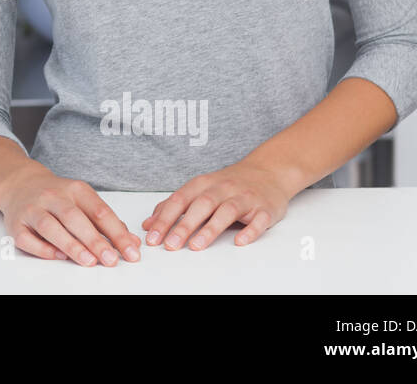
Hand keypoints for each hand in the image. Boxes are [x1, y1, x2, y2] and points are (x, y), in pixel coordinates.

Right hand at [0, 164, 140, 265]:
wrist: (20, 183)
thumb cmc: (57, 196)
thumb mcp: (84, 200)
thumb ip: (107, 222)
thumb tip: (131, 243)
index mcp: (75, 189)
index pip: (99, 211)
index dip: (117, 233)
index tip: (130, 251)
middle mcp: (52, 196)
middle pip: (74, 218)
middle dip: (94, 240)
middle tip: (111, 259)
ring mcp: (32, 208)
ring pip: (50, 226)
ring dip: (70, 245)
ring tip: (88, 261)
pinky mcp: (15, 223)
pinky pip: (27, 238)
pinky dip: (42, 249)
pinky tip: (58, 256)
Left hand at [141, 159, 295, 250]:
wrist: (268, 171)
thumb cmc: (228, 185)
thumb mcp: (199, 189)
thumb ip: (174, 206)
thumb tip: (148, 224)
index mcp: (203, 184)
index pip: (180, 200)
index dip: (164, 219)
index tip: (152, 237)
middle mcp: (223, 188)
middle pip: (201, 205)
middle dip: (184, 225)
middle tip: (170, 245)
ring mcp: (245, 198)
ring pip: (227, 211)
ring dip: (211, 229)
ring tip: (196, 246)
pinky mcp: (265, 209)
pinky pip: (258, 220)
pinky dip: (250, 230)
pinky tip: (239, 241)